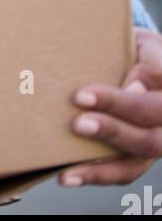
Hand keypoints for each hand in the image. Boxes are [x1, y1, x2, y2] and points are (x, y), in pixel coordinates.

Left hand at [59, 27, 161, 187]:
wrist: (146, 63)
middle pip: (147, 136)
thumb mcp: (140, 44)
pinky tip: (67, 176)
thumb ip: (140, 61)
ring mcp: (157, 140)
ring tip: (68, 168)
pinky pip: (124, 172)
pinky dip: (95, 176)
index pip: (148, 99)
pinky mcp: (140, 155)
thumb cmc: (137, 50)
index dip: (116, 100)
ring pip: (137, 158)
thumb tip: (133, 87)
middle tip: (77, 125)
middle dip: (110, 131)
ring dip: (101, 165)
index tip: (81, 97)